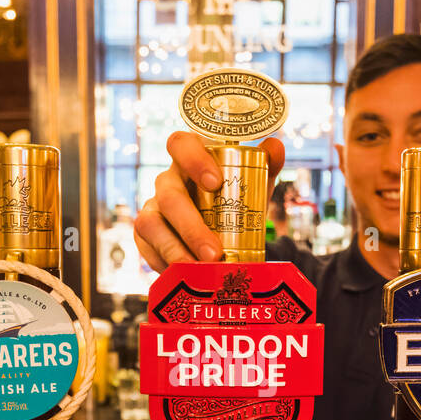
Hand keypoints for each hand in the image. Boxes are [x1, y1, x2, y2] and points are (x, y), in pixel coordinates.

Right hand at [132, 132, 284, 270]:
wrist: (218, 233)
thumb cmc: (231, 203)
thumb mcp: (251, 187)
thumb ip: (266, 166)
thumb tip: (276, 147)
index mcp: (189, 161)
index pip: (181, 144)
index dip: (194, 159)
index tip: (216, 182)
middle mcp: (167, 181)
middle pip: (169, 195)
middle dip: (191, 226)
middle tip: (215, 251)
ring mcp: (151, 208)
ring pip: (150, 224)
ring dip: (175, 249)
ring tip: (200, 270)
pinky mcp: (144, 235)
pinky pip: (146, 248)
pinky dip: (165, 263)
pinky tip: (184, 274)